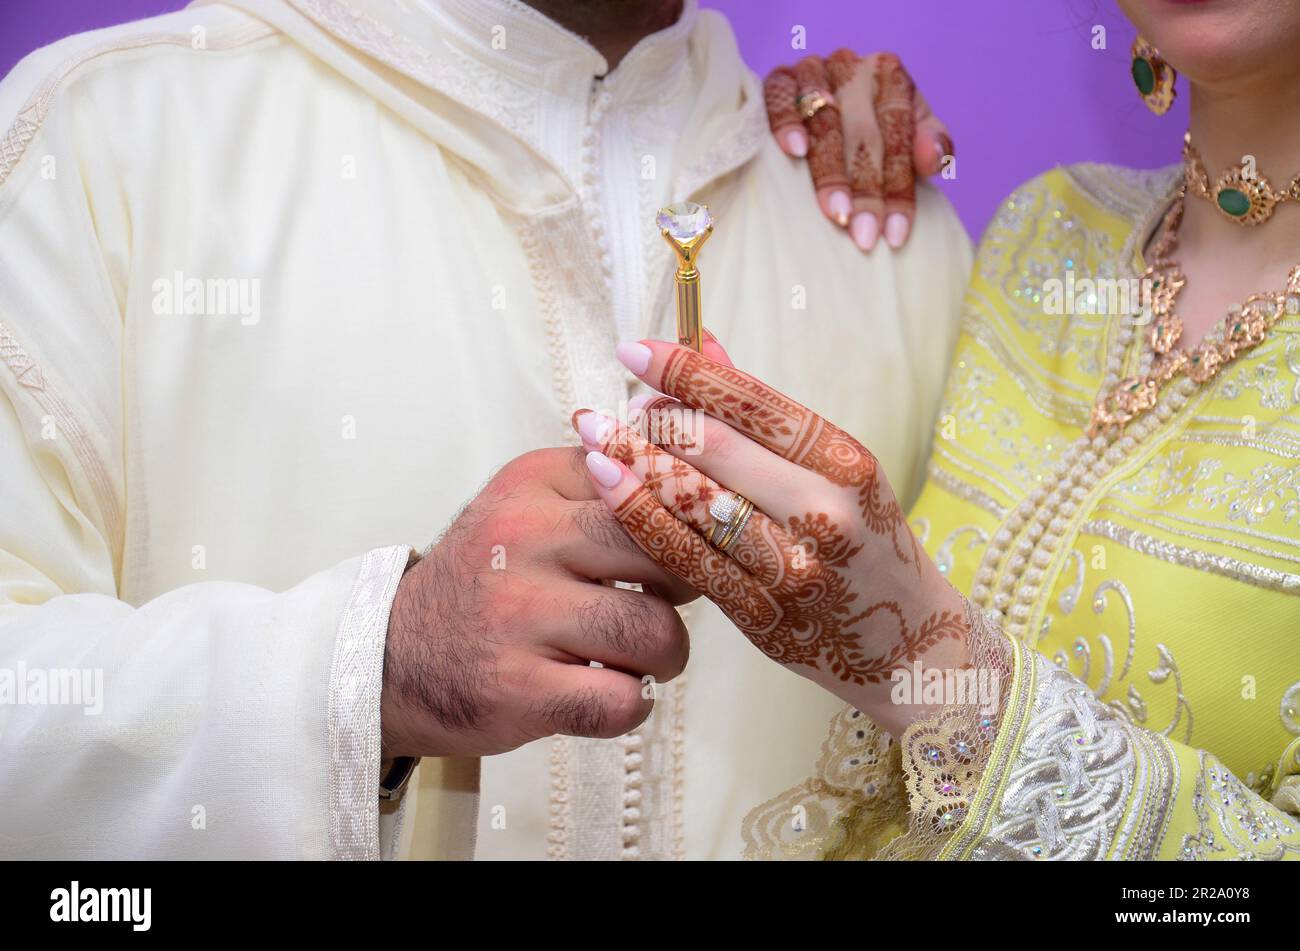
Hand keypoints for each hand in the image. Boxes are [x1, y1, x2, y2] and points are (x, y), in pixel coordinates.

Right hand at [381, 448, 694, 757]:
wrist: (387, 657)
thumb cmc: (481, 583)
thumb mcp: (525, 505)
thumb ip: (602, 485)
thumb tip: (697, 487)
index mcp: (532, 483)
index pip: (646, 482)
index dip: (680, 523)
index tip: (677, 547)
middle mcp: (522, 538)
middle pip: (662, 553)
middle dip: (684, 588)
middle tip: (662, 605)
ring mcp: (519, 615)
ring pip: (654, 631)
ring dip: (664, 656)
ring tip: (636, 659)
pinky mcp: (519, 689)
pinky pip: (623, 700)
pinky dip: (632, 706)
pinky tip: (609, 695)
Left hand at [575, 340, 969, 737]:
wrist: (909, 642)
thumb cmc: (865, 540)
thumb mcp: (833, 468)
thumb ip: (762, 412)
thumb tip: (700, 345)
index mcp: (844, 460)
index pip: (752, 401)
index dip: (683, 372)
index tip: (633, 351)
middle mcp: (822, 510)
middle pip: (714, 449)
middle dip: (648, 422)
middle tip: (604, 410)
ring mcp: (792, 567)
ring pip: (693, 503)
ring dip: (633, 465)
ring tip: (593, 441)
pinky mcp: (762, 614)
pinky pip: (685, 559)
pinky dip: (640, 519)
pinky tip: (609, 490)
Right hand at [764, 51, 953, 251]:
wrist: (821, 106)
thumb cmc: (871, 131)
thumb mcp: (907, 135)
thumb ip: (932, 145)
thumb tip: (933, 158)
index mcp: (890, 75)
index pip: (899, 134)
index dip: (899, 188)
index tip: (894, 235)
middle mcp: (852, 66)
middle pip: (864, 133)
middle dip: (867, 190)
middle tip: (864, 236)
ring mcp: (813, 68)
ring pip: (825, 121)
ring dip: (830, 171)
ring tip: (836, 213)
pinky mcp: (779, 77)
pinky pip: (780, 98)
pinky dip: (787, 124)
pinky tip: (795, 152)